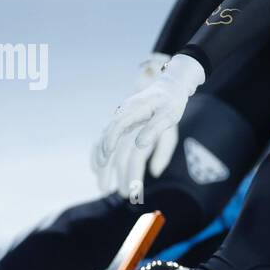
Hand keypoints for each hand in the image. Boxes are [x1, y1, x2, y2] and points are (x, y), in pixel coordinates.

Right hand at [92, 53, 171, 192]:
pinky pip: (107, 140)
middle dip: (104, 160)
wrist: (169, 87)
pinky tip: (99, 169)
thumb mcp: (168, 115)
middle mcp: (123, 113)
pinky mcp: (121, 123)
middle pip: (107, 136)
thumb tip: (140, 145)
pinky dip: (101, 153)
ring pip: (104, 140)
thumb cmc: (171, 102)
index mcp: (135, 108)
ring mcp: (120, 118)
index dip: (111, 138)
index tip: (108, 153)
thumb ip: (154, 129)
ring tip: (100, 183)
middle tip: (102, 181)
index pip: (118, 123)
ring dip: (101, 161)